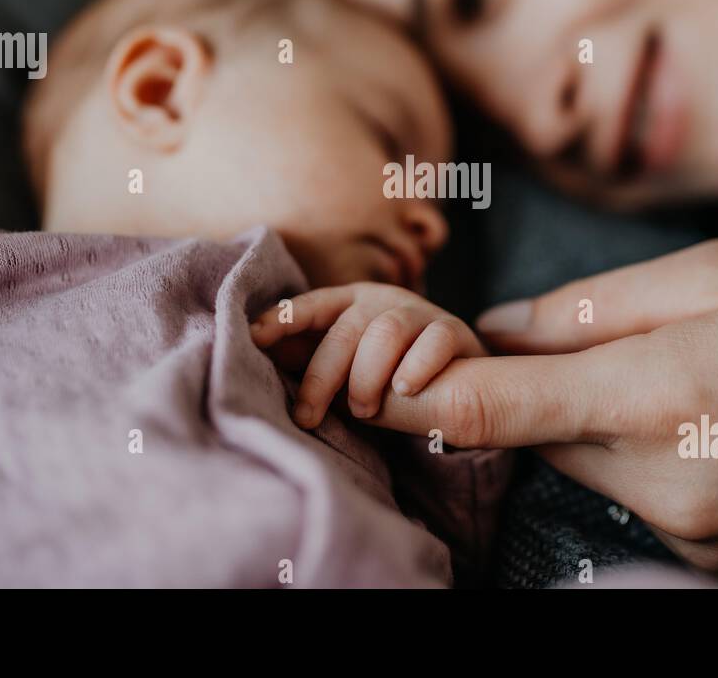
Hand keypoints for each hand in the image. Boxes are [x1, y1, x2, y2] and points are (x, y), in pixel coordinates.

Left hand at [251, 283, 486, 429]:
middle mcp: (383, 301)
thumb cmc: (392, 370)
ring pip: (386, 333)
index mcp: (351, 302)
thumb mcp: (349, 361)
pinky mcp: (453, 330)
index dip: (284, 318)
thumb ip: (313, 355)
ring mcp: (421, 312)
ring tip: (363, 411)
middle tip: (308, 416)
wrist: (462, 378)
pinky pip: (434, 342)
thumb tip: (263, 353)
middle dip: (322, 375)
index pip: (312, 305)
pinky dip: (417, 367)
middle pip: (345, 330)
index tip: (255, 338)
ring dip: (368, 376)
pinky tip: (405, 390)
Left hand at [364, 239, 717, 571]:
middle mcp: (661, 482)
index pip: (488, 406)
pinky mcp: (710, 561)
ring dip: (585, 421)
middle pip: (529, 436)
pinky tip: (711, 423)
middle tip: (571, 344)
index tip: (349, 383)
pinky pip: (633, 499)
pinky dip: (638, 457)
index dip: (405, 395)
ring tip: (677, 377)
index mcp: (657, 392)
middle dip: (518, 391)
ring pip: (579, 466)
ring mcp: (687, 534)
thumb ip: (594, 308)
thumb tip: (497, 329)